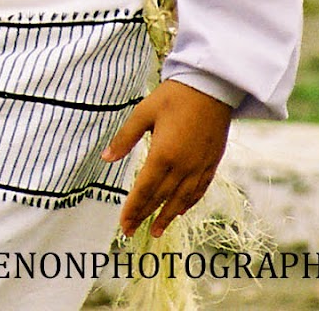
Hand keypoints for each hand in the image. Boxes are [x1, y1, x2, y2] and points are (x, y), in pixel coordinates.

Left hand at [103, 79, 233, 237]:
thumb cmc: (173, 97)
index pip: (144, 189)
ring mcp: (199, 167)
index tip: (124, 224)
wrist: (211, 88)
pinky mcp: (212, 163)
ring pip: (182, 199)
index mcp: (163, 154)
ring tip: (156, 231)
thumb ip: (124, 138)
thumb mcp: (142, 112)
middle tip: (132, 231)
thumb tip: (106, 158)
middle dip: (145, 216)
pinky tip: (180, 210)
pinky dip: (188, 203)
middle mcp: (183, 166)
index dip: (133, 209)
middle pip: (161, 198)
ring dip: (168, 216)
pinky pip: (199, 190)